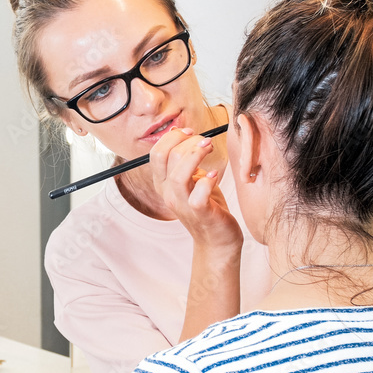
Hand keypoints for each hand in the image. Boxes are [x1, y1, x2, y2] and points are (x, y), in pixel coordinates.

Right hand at [149, 127, 242, 248]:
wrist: (217, 239)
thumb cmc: (207, 205)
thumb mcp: (192, 179)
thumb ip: (185, 161)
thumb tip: (180, 134)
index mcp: (163, 183)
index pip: (156, 153)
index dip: (172, 137)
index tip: (190, 133)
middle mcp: (168, 193)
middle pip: (166, 158)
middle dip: (187, 141)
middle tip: (205, 140)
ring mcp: (182, 204)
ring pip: (178, 175)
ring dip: (195, 155)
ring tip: (209, 148)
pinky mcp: (200, 213)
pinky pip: (198, 195)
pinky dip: (207, 181)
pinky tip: (215, 175)